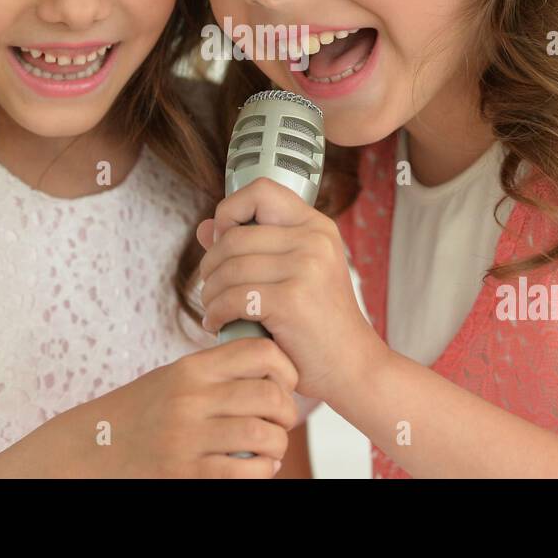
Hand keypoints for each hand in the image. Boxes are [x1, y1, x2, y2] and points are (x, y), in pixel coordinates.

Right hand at [72, 336, 298, 477]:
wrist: (95, 446)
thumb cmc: (144, 410)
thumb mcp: (176, 378)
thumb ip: (217, 371)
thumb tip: (273, 367)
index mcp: (192, 368)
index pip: (260, 352)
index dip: (286, 368)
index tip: (287, 383)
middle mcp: (191, 398)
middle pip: (270, 395)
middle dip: (288, 411)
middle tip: (283, 420)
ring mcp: (188, 437)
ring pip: (264, 435)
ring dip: (278, 444)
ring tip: (272, 447)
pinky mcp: (186, 473)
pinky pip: (246, 471)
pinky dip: (262, 471)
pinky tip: (258, 468)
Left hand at [197, 177, 386, 403]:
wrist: (353, 367)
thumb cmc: (319, 323)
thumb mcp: (293, 274)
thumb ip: (250, 246)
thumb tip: (204, 227)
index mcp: (316, 225)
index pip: (261, 190)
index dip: (230, 210)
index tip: (223, 241)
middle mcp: (314, 239)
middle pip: (234, 236)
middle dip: (209, 265)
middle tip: (211, 289)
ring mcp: (306, 267)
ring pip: (229, 268)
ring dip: (210, 293)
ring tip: (214, 310)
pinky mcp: (292, 299)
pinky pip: (233, 297)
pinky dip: (216, 313)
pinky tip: (218, 325)